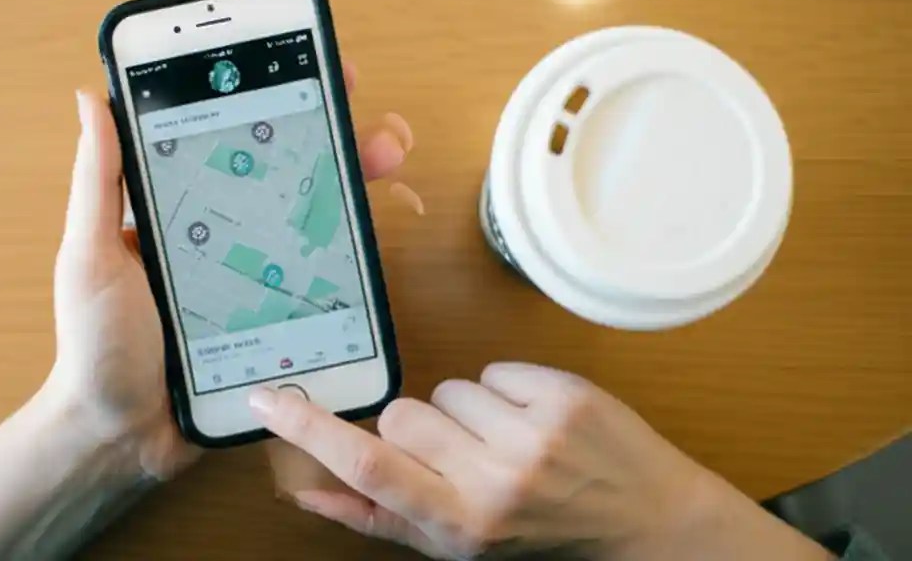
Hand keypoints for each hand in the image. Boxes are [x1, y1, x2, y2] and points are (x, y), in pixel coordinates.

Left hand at [43, 62, 412, 479]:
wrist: (123, 436)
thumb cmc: (96, 345)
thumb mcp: (89, 254)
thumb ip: (99, 181)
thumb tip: (93, 95)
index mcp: (180, 206)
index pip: (235, 136)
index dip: (278, 97)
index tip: (317, 69)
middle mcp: (225, 230)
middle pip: (291, 168)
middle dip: (339, 134)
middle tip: (370, 122)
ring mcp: (258, 273)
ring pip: (317, 214)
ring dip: (357, 181)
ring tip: (386, 163)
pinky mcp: (280, 316)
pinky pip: (324, 276)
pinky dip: (356, 248)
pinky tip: (379, 229)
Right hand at [251, 363, 833, 560]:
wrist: (644, 521)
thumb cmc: (537, 537)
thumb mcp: (454, 545)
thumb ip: (376, 517)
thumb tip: (304, 491)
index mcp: (459, 526)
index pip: (367, 468)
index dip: (310, 430)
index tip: (268, 398)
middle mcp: (494, 483)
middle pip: (402, 416)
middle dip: (418, 430)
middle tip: (461, 458)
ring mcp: (533, 436)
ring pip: (448, 389)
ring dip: (467, 413)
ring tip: (506, 445)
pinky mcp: (564, 396)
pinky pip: (494, 369)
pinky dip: (507, 393)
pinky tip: (534, 424)